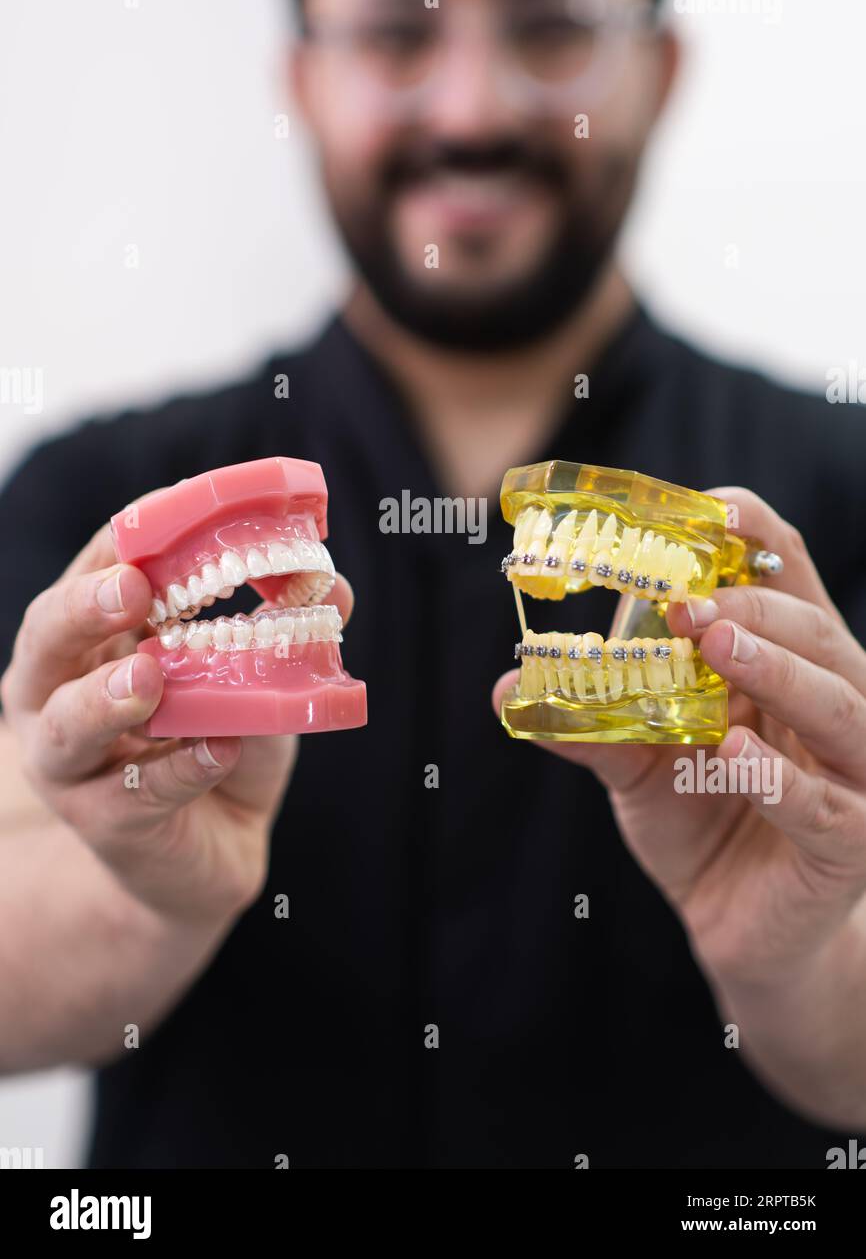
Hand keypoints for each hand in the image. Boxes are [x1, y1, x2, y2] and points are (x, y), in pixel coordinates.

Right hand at [1, 520, 354, 926]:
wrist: (216, 845)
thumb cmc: (220, 734)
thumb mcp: (258, 673)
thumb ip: (289, 627)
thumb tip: (333, 587)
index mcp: (93, 636)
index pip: (94, 568)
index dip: (127, 537)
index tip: (169, 510)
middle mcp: (60, 692)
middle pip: (45, 638)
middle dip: (83, 608)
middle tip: (132, 589)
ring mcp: (74, 764)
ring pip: (65, 726)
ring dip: (103, 699)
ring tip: (147, 677)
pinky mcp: (106, 825)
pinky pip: (136, 796)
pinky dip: (182, 770)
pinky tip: (220, 750)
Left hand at [492, 489, 865, 988]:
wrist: (735, 923)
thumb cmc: (698, 817)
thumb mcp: (635, 759)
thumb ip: (587, 719)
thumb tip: (508, 684)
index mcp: (786, 662)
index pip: (788, 577)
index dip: (757, 534)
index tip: (713, 508)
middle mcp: (833, 702)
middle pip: (814, 631)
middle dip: (753, 606)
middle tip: (689, 602)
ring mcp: (853, 773)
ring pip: (837, 703)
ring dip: (777, 668)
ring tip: (718, 644)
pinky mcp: (849, 842)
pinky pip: (823, 804)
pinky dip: (778, 778)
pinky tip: (730, 756)